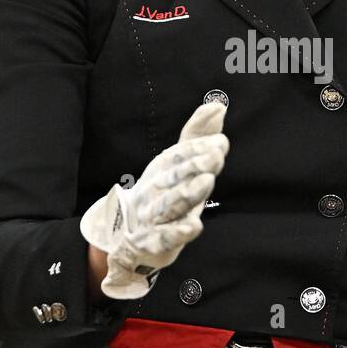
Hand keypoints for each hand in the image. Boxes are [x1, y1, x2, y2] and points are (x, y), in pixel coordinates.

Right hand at [80, 100, 228, 298]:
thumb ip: (198, 135)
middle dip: (194, 165)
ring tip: (207, 182)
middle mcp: (156, 190)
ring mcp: (153, 216)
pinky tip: (194, 227)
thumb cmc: (161, 192)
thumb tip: (218, 105)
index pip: (178, 156)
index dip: (198, 148)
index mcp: (162, 169)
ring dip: (187, 193)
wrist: (126, 234)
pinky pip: (165, 237)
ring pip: (170, 205)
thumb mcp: (178, 163)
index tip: (220, 142)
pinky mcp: (154, 242)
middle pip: (175, 177)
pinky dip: (177, 233)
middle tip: (216, 155)